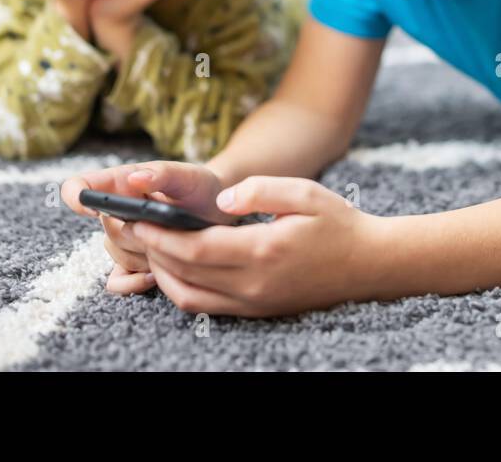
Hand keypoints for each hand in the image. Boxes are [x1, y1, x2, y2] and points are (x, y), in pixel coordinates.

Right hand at [60, 160, 234, 294]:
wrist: (215, 209)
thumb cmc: (197, 186)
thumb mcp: (186, 175)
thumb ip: (162, 174)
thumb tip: (135, 178)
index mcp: (120, 182)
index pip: (79, 185)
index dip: (76, 196)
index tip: (92, 209)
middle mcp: (115, 211)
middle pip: (108, 229)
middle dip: (140, 232)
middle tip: (169, 225)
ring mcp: (122, 238)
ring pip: (116, 254)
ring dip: (145, 254)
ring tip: (174, 242)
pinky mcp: (132, 261)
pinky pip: (116, 281)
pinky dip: (132, 283)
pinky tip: (154, 275)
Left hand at [133, 176, 385, 316]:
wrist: (369, 264)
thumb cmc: (337, 223)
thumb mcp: (304, 191)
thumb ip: (261, 189)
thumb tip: (225, 197)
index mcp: (263, 251)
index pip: (194, 249)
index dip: (159, 236)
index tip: (137, 219)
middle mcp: (254, 284)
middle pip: (184, 274)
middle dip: (151, 251)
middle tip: (131, 228)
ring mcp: (255, 302)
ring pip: (189, 298)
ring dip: (162, 274)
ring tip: (150, 246)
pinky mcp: (257, 310)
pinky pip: (207, 306)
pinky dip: (182, 289)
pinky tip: (177, 267)